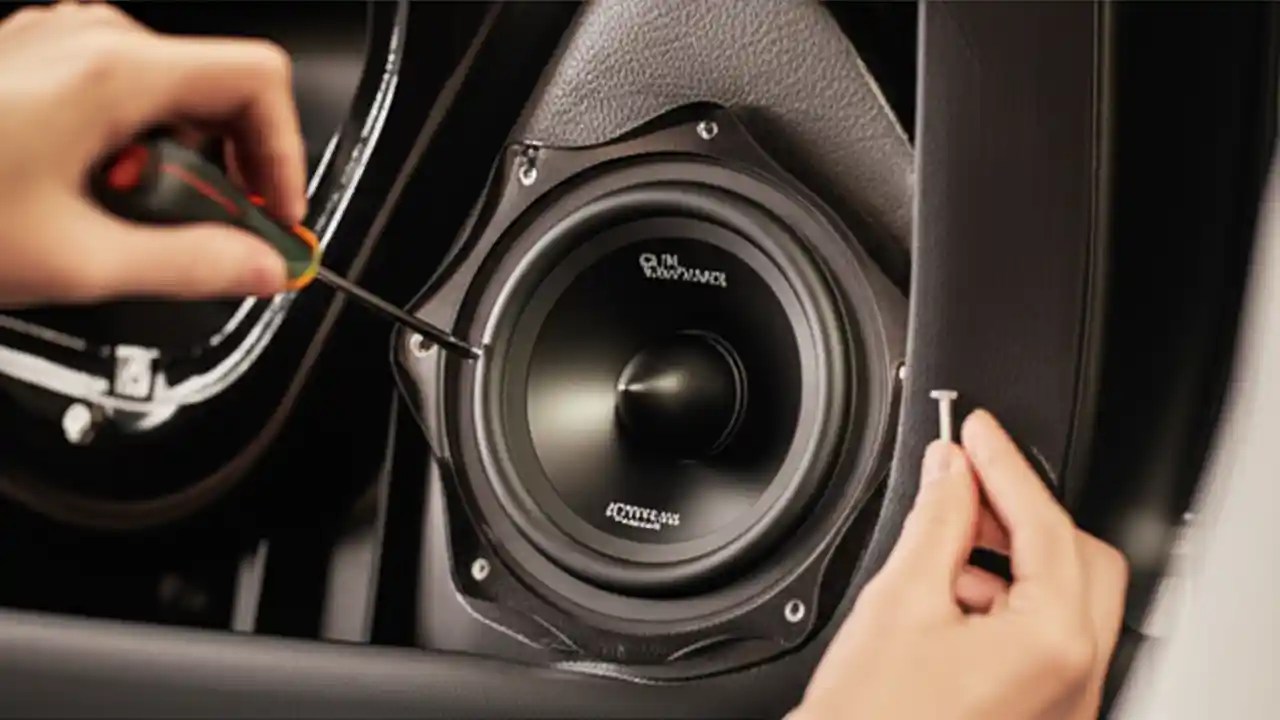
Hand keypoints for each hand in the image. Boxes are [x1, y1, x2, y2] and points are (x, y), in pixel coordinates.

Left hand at [0, 2, 305, 307]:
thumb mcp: (76, 260)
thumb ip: (191, 267)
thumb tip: (259, 270)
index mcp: (113, 71)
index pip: (259, 83)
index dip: (286, 155)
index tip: (273, 215)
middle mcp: (90, 42)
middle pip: (218, 94)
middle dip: (225, 173)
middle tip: (203, 236)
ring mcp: (58, 48)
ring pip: (170, 99)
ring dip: (173, 168)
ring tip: (123, 223)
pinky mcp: (34, 67)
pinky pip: (121, 99)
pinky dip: (131, 153)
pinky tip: (90, 201)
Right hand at [792, 410, 1128, 719]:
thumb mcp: (901, 600)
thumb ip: (937, 519)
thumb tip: (951, 468)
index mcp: (1054, 644)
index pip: (1043, 523)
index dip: (1003, 464)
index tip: (976, 429)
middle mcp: (1077, 679)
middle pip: (1079, 558)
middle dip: (1022, 512)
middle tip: (967, 480)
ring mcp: (1065, 703)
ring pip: (1068, 597)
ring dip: (1014, 557)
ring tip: (948, 541)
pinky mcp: (1043, 714)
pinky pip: (1049, 637)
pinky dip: (1009, 600)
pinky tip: (952, 592)